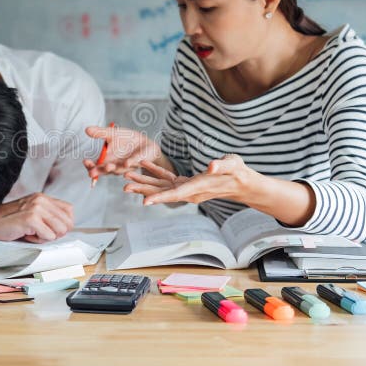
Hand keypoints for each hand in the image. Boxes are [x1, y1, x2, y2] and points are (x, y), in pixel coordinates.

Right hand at [0, 193, 73, 242]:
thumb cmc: (10, 222)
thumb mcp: (33, 213)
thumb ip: (49, 216)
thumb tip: (67, 227)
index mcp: (43, 197)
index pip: (70, 211)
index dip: (63, 225)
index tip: (49, 229)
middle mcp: (41, 199)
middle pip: (67, 223)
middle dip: (55, 233)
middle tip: (38, 232)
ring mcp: (36, 208)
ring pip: (60, 231)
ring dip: (46, 237)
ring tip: (31, 232)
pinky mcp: (31, 218)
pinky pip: (49, 236)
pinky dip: (38, 240)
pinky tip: (26, 234)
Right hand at [83, 125, 162, 178]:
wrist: (145, 143)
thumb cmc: (126, 140)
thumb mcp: (112, 134)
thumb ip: (100, 133)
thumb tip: (86, 129)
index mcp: (106, 160)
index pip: (95, 166)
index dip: (89, 165)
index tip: (85, 161)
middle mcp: (115, 166)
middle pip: (104, 171)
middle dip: (99, 171)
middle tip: (92, 172)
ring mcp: (126, 166)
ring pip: (118, 169)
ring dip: (113, 168)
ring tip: (109, 166)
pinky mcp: (139, 161)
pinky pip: (134, 163)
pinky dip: (130, 163)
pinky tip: (127, 163)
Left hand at [125, 154, 255, 205]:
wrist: (240, 182)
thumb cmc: (237, 172)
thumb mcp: (232, 165)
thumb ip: (222, 165)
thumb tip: (211, 165)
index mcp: (197, 187)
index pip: (175, 194)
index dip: (159, 197)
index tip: (144, 201)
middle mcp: (189, 191)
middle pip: (162, 193)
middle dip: (143, 190)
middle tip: (125, 186)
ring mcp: (186, 188)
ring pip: (161, 187)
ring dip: (144, 182)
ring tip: (127, 176)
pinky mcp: (186, 183)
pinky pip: (167, 178)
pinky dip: (155, 172)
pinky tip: (144, 164)